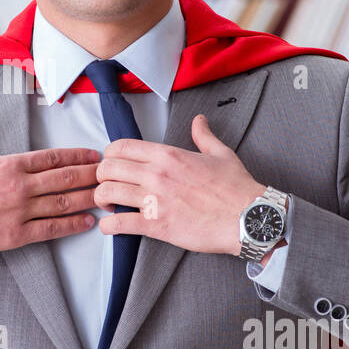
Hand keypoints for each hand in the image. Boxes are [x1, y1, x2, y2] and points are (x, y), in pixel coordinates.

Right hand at [0, 91, 102, 257]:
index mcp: (7, 164)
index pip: (51, 157)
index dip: (77, 156)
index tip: (94, 155)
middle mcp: (17, 187)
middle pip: (64, 178)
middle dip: (90, 176)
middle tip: (111, 174)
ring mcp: (17, 212)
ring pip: (62, 203)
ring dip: (87, 199)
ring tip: (108, 196)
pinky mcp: (13, 235)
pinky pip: (49, 230)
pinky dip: (71, 225)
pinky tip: (87, 222)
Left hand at [93, 113, 265, 256]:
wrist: (248, 218)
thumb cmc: (236, 188)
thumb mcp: (221, 154)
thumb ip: (204, 136)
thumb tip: (200, 121)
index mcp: (168, 154)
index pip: (120, 146)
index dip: (110, 155)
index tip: (113, 164)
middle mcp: (156, 174)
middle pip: (107, 169)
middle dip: (101, 177)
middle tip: (107, 185)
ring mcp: (155, 200)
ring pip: (107, 193)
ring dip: (101, 200)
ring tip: (108, 206)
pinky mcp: (157, 226)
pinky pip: (119, 224)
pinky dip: (108, 227)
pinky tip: (110, 227)